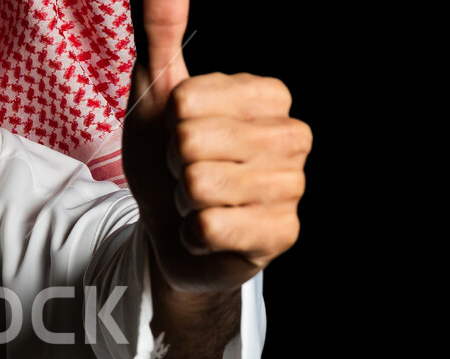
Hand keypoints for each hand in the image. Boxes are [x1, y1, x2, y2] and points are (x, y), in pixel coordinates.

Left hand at [122, 0, 312, 293]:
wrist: (169, 233)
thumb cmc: (167, 161)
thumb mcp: (157, 93)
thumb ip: (161, 34)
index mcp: (269, 96)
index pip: (188, 102)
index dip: (168, 127)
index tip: (180, 138)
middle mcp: (292, 137)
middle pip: (192, 142)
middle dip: (174, 165)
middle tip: (186, 174)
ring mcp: (292, 188)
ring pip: (200, 185)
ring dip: (183, 201)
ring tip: (199, 202)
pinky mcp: (282, 234)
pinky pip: (210, 226)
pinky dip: (192, 233)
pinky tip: (208, 232)